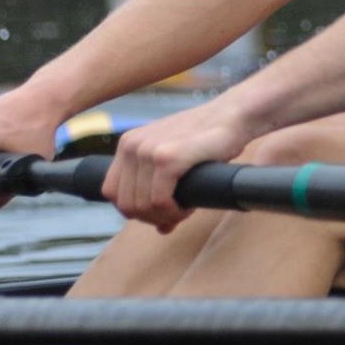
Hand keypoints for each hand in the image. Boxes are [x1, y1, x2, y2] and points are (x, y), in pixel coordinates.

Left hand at [102, 97, 261, 231]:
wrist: (233, 116)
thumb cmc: (208, 138)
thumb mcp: (175, 162)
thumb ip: (161, 190)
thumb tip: (161, 229)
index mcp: (128, 144)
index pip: (112, 193)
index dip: (135, 210)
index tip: (160, 212)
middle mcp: (132, 145)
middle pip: (126, 204)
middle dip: (151, 217)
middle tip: (176, 214)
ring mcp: (147, 150)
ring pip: (142, 206)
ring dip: (165, 216)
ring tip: (186, 208)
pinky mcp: (167, 158)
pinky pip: (160, 201)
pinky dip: (174, 211)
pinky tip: (188, 207)